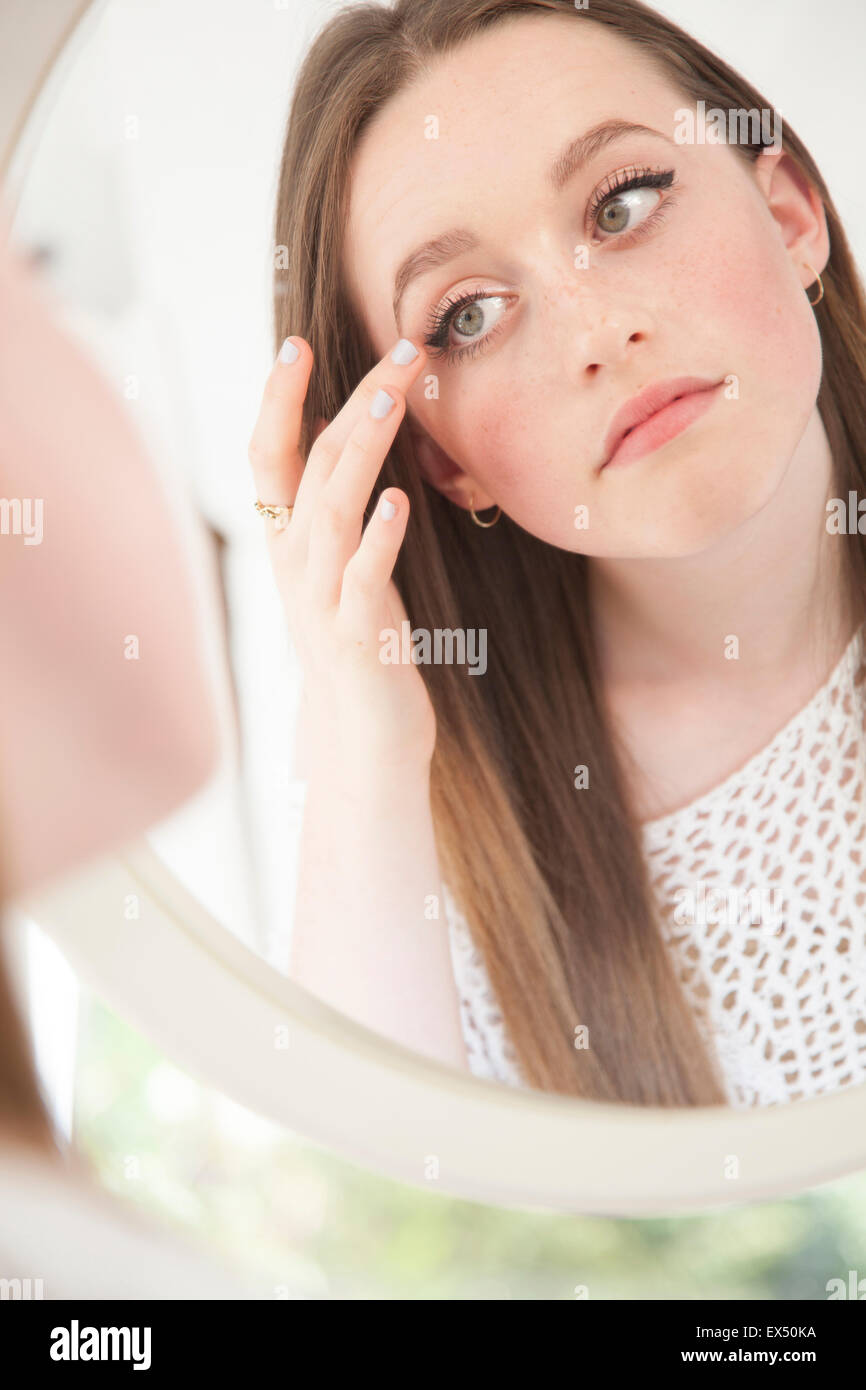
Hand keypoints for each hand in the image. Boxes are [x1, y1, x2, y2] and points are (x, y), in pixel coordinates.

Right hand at [248, 335, 435, 776]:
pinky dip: (378, 540)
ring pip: (330, 512)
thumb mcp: (335, 566)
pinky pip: (362, 582)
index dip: (277, 399)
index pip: (268, 456)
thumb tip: (331, 427)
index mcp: (288, 543)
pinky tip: (398, 501)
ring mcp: (322, 601)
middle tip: (393, 351)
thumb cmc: (358, 642)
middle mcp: (295, 565)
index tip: (296, 342)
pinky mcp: (358, 639)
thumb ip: (327, 503)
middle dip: (345, 402)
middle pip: (307, 468)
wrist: (362, 740)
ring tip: (389, 400)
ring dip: (358, 451)